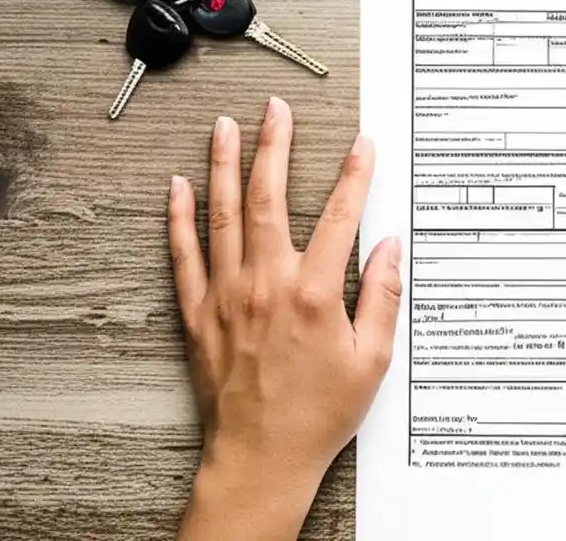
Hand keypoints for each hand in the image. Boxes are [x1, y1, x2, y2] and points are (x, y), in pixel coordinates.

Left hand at [168, 97, 400, 539]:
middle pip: (270, 198)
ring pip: (223, 215)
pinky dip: (179, 218)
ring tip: (225, 127)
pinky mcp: (199, 314)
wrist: (262, 456)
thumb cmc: (318, 413)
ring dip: (224, 165)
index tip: (362, 145)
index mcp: (315, 293)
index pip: (340, 216)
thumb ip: (382, 297)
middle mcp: (267, 284)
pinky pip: (184, 255)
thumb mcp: (372, 359)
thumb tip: (387, 249)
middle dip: (275, 145)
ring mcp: (227, 296)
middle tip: (276, 110)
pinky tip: (179, 188)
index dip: (354, 175)